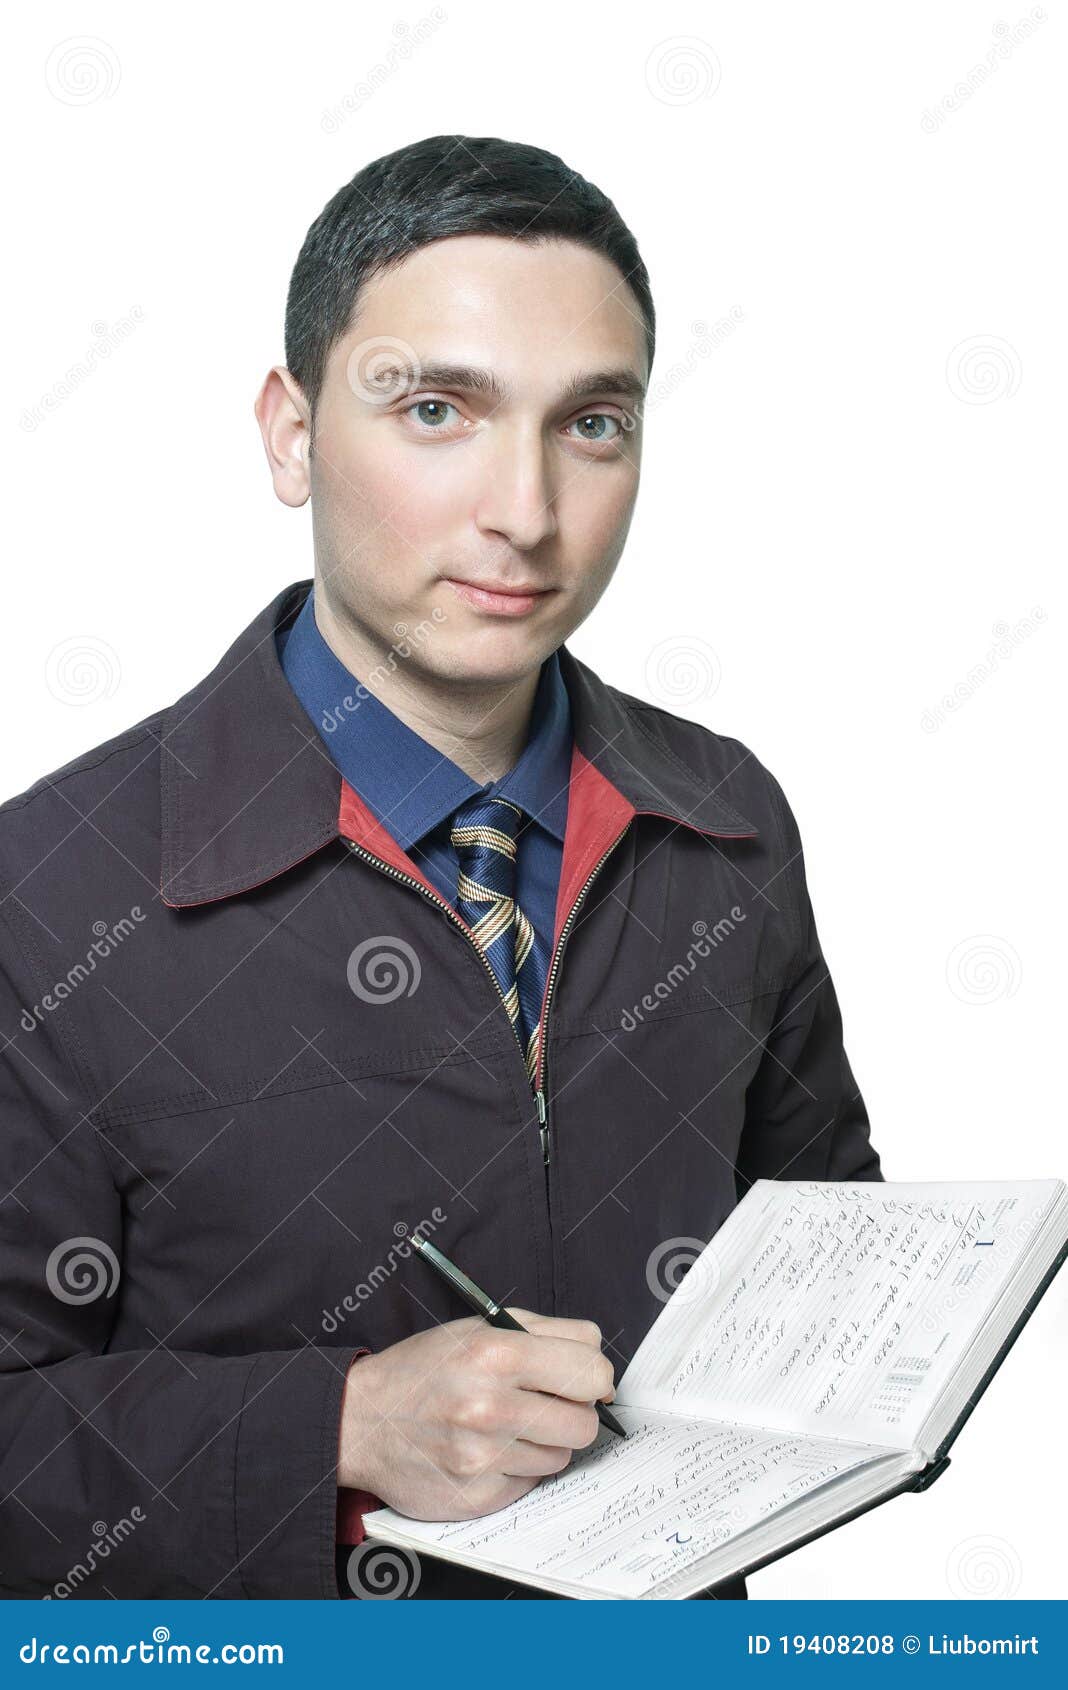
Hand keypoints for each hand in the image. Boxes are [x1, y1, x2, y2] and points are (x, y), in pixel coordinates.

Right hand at [338, 1310, 615, 1520]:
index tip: (582, 1379)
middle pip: (584, 1424)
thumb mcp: (480, 1328)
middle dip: (572, 1413)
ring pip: (560, 1457)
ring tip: (506, 1425)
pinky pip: (530, 1485)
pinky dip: (517, 1469)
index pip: (592, 1372)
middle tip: (544, 1403)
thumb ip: (549, 1334)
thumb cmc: (424, 1369)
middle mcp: (489, 1407)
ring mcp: (482, 1458)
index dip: (594, 1375)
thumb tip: (602, 1367)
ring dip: (543, 1442)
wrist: (360, 1420)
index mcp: (496, 1354)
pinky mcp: (476, 1497)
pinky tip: (487, 1450)